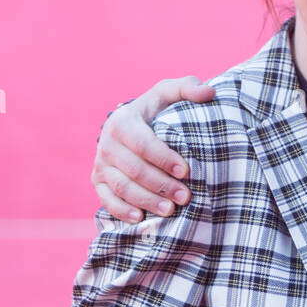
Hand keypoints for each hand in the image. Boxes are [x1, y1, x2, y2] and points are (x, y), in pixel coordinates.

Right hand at [92, 76, 215, 221]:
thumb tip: (208, 93)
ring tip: (170, 211)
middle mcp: (107, 143)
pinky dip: (122, 211)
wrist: (131, 125)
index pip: (143, 144)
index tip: (186, 171)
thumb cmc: (156, 109)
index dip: (164, 159)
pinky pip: (107, 200)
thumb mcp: (170, 93)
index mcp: (123, 121)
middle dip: (161, 185)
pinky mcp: (98, 181)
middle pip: (133, 169)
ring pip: (122, 187)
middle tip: (185, 197)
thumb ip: (188, 88)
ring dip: (146, 201)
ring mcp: (100, 163)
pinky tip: (140, 218)